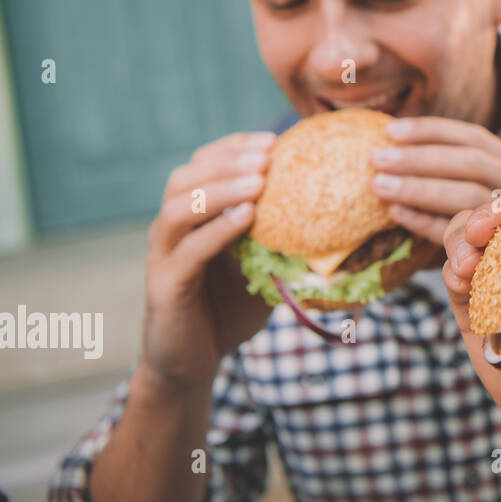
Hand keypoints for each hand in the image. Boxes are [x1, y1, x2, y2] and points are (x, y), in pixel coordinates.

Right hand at [142, 131, 275, 391]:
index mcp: (192, 217)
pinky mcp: (165, 286)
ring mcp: (163, 257)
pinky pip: (188, 251)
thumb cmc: (230, 309)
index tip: (273, 140)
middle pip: (186, 177)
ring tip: (257, 180)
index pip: (203, 166)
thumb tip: (337, 215)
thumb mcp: (262, 267)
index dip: (234, 147)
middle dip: (227, 160)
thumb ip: (282, 240)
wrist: (192, 361)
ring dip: (220, 189)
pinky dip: (216, 230)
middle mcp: (172, 230)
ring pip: (179, 208)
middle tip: (267, 154)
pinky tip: (247, 217)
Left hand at [371, 117, 500, 270]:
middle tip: (376, 159)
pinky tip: (396, 213)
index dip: (432, 131)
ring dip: (420, 188)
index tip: (390, 131)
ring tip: (379, 185)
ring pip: (470, 196)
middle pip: (474, 163)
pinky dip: (425, 221)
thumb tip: (392, 141)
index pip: (475, 140)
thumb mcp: (475, 198)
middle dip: (421, 158)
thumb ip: (447, 174)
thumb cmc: (482, 237)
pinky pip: (460, 234)